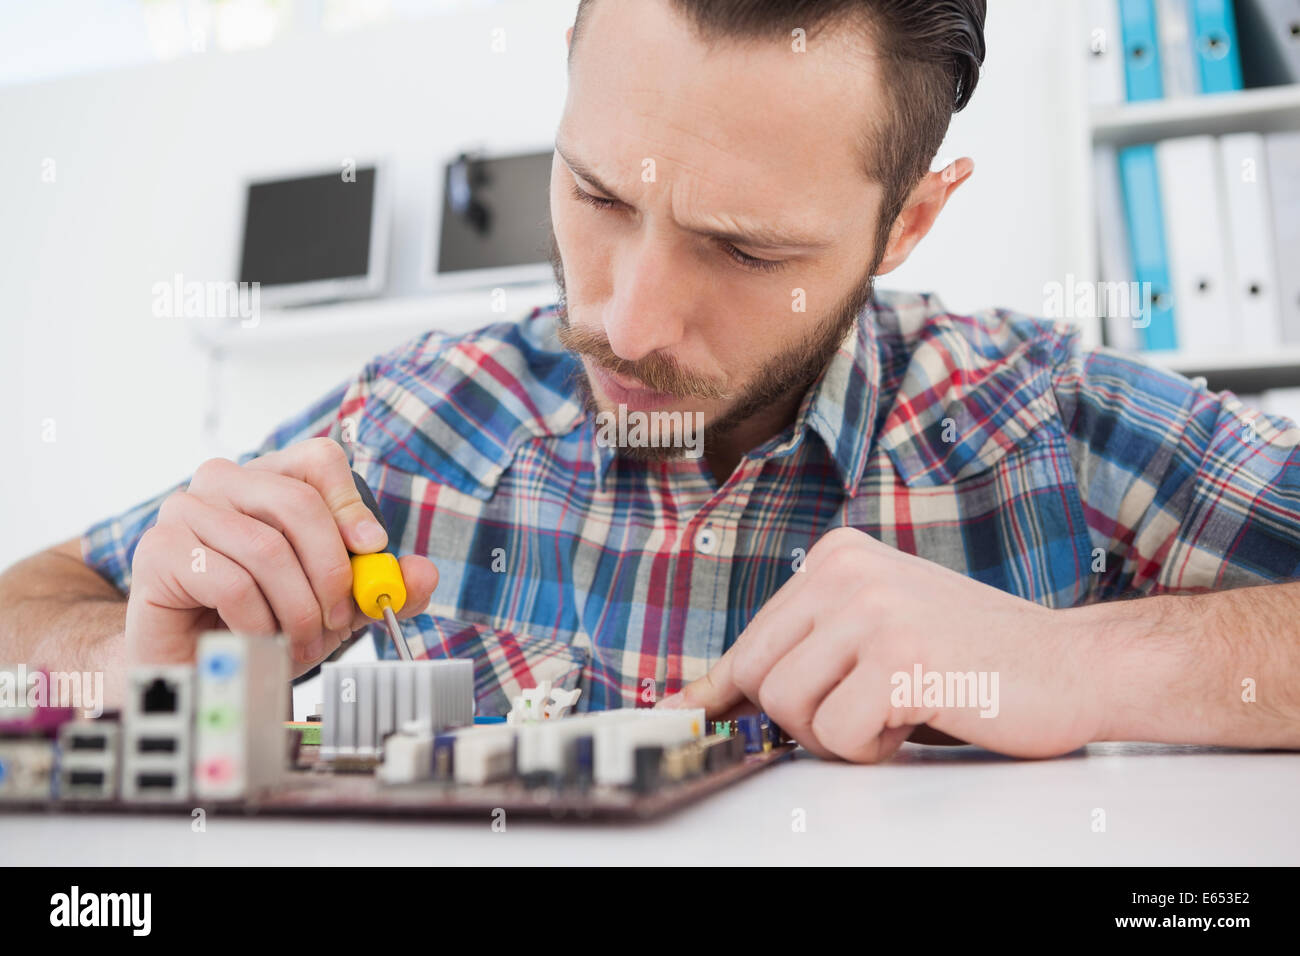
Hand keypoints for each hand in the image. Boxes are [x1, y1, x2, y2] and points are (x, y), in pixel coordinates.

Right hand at [125, 437, 437, 676]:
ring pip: (267, 549)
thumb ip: (381, 585)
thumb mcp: (335, 602)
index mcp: (267, 479)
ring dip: (296, 608)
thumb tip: (422, 574)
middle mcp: (222, 482)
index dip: (350, 504)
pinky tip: (257, 640)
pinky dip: (257, 623)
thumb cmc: (262, 621)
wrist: (192, 662)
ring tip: (300, 642)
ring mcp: (183, 511)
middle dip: (331, 571)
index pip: (318, 459)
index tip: (371, 550)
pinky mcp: (158, 552)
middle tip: (339, 618)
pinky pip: (230, 583)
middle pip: (298, 502)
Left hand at [659, 527, 1100, 760]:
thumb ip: (803, 651)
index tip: (685, 716)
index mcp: (834, 558)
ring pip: (790, 710)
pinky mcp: (900, 657)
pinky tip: (920, 716)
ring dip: (842, 734)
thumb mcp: (873, 633)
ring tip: (899, 707)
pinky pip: (839, 734)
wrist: (1073, 665)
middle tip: (865, 713)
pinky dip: (875, 748)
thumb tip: (710, 697)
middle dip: (800, 719)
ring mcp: (872, 610)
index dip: (723, 694)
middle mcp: (845, 571)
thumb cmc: (971, 656)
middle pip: (758, 679)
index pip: (749, 643)